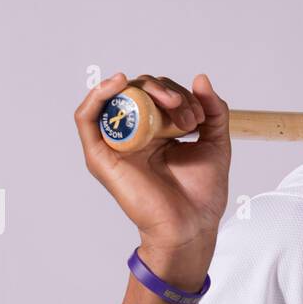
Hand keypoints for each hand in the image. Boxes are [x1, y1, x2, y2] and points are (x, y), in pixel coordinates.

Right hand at [74, 72, 230, 261]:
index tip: (200, 117)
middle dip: (167, 92)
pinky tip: (118, 82)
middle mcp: (134, 134)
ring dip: (144, 90)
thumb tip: (201, 78)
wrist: (192, 225)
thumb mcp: (216, 143)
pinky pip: (86, 118)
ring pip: (117, 97)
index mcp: (157, 131)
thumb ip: (213, 111)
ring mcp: (116, 145)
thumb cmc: (202, 194)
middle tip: (189, 118)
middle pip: (138, 91)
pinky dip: (98, 95)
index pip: (158, 93)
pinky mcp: (100, 157)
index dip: (178, 94)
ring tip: (172, 105)